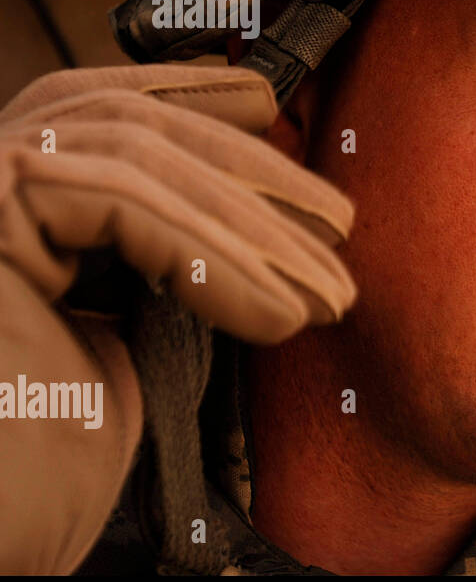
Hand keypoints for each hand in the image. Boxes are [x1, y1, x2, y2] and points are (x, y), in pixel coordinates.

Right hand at [0, 63, 354, 572]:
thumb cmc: (34, 482)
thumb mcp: (118, 360)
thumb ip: (157, 281)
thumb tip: (238, 235)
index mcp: (2, 216)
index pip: (90, 117)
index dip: (184, 99)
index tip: (268, 109)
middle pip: (118, 127)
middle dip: (248, 170)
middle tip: (337, 225)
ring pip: (129, 156)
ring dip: (253, 227)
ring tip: (325, 295)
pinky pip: (116, 202)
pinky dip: (213, 256)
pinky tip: (277, 313)